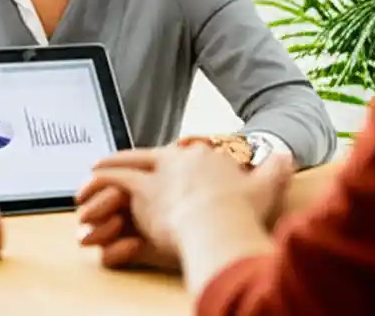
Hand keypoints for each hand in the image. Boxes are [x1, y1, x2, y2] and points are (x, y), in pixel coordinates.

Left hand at [88, 144, 292, 258]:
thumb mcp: (266, 185)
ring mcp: (156, 172)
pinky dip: (99, 183)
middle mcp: (176, 158)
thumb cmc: (243, 210)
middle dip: (129, 160)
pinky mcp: (141, 189)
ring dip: (107, 170)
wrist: (222, 220)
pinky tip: (87, 187)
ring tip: (92, 175)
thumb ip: (276, 168)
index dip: (166, 160)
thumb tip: (287, 155)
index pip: (179, 154)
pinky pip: (113, 181)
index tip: (160, 163)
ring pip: (124, 165)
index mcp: (203, 157)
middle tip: (114, 163)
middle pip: (146, 155)